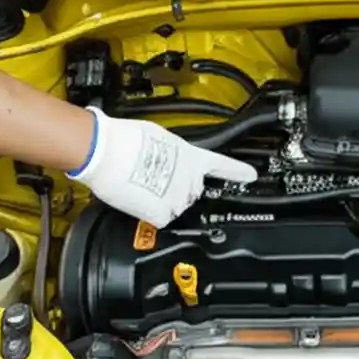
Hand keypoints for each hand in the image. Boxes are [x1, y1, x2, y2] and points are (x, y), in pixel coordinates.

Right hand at [67, 107, 256, 226]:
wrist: (107, 150)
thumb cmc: (125, 140)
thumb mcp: (159, 138)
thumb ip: (172, 154)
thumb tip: (166, 159)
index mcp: (191, 156)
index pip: (222, 166)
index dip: (238, 172)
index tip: (251, 176)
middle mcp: (190, 178)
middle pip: (192, 192)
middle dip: (177, 189)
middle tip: (154, 180)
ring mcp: (179, 198)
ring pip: (176, 207)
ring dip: (163, 201)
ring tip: (143, 187)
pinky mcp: (163, 214)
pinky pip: (161, 219)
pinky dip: (150, 214)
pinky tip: (141, 201)